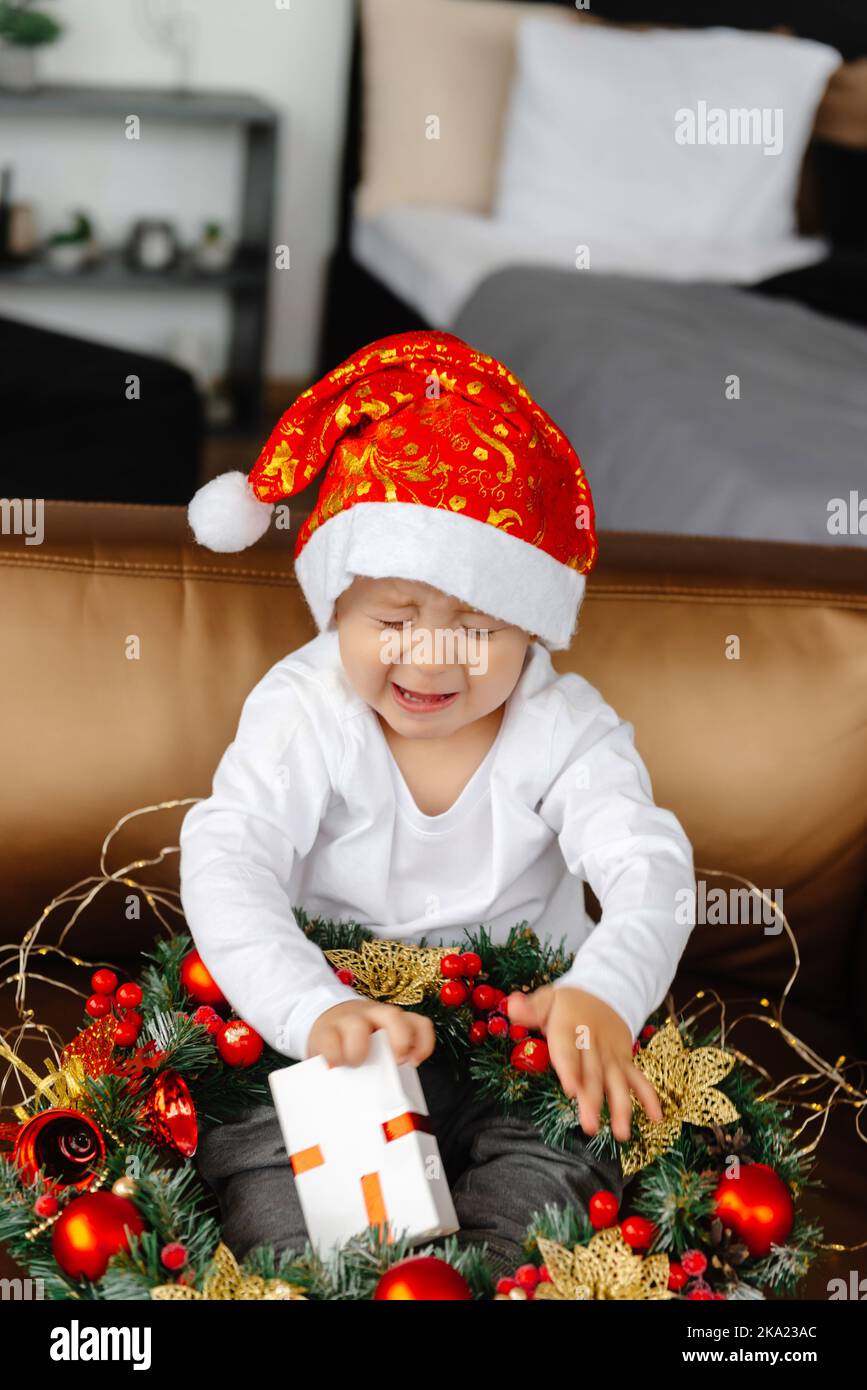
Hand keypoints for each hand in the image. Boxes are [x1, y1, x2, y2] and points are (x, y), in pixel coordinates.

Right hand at [307, 998, 435, 1068]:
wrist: (325, 1024)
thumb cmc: (358, 1043)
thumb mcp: (378, 1047)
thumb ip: (389, 1063)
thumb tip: (397, 1108)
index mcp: (392, 1021)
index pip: (418, 1023)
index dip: (423, 1042)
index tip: (414, 1062)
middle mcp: (373, 1015)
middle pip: (393, 1015)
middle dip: (398, 1040)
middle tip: (394, 1063)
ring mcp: (348, 1019)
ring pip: (357, 1025)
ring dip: (358, 1051)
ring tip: (355, 1065)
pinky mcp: (325, 1030)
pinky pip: (330, 1041)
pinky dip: (335, 1057)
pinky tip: (335, 1067)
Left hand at [506, 985, 662, 1140]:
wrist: (605, 991)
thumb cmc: (567, 1004)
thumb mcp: (547, 1000)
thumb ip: (530, 1008)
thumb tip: (512, 1004)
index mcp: (569, 1030)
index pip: (568, 1051)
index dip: (570, 1070)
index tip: (571, 1090)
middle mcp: (593, 1045)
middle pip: (593, 1074)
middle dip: (592, 1100)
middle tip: (589, 1126)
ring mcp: (611, 1055)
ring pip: (617, 1081)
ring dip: (621, 1107)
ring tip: (621, 1133)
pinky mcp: (625, 1061)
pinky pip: (638, 1079)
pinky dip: (648, 1097)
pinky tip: (656, 1118)